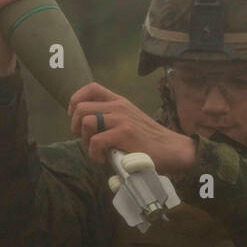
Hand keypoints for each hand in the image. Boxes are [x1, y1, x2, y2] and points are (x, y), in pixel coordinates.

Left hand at [67, 82, 197, 177]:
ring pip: (86, 121)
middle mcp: (119, 106)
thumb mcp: (129, 121)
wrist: (171, 149)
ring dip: (84, 139)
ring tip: (95, 150)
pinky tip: (102, 158)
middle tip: (85, 139)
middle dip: (75, 126)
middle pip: (81, 107)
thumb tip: (87, 128)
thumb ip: (111, 119)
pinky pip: (96, 141)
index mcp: (119, 101)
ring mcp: (121, 119)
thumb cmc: (148, 141)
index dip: (76, 101)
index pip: (91, 88)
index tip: (76, 118)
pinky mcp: (124, 134)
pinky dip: (94, 153)